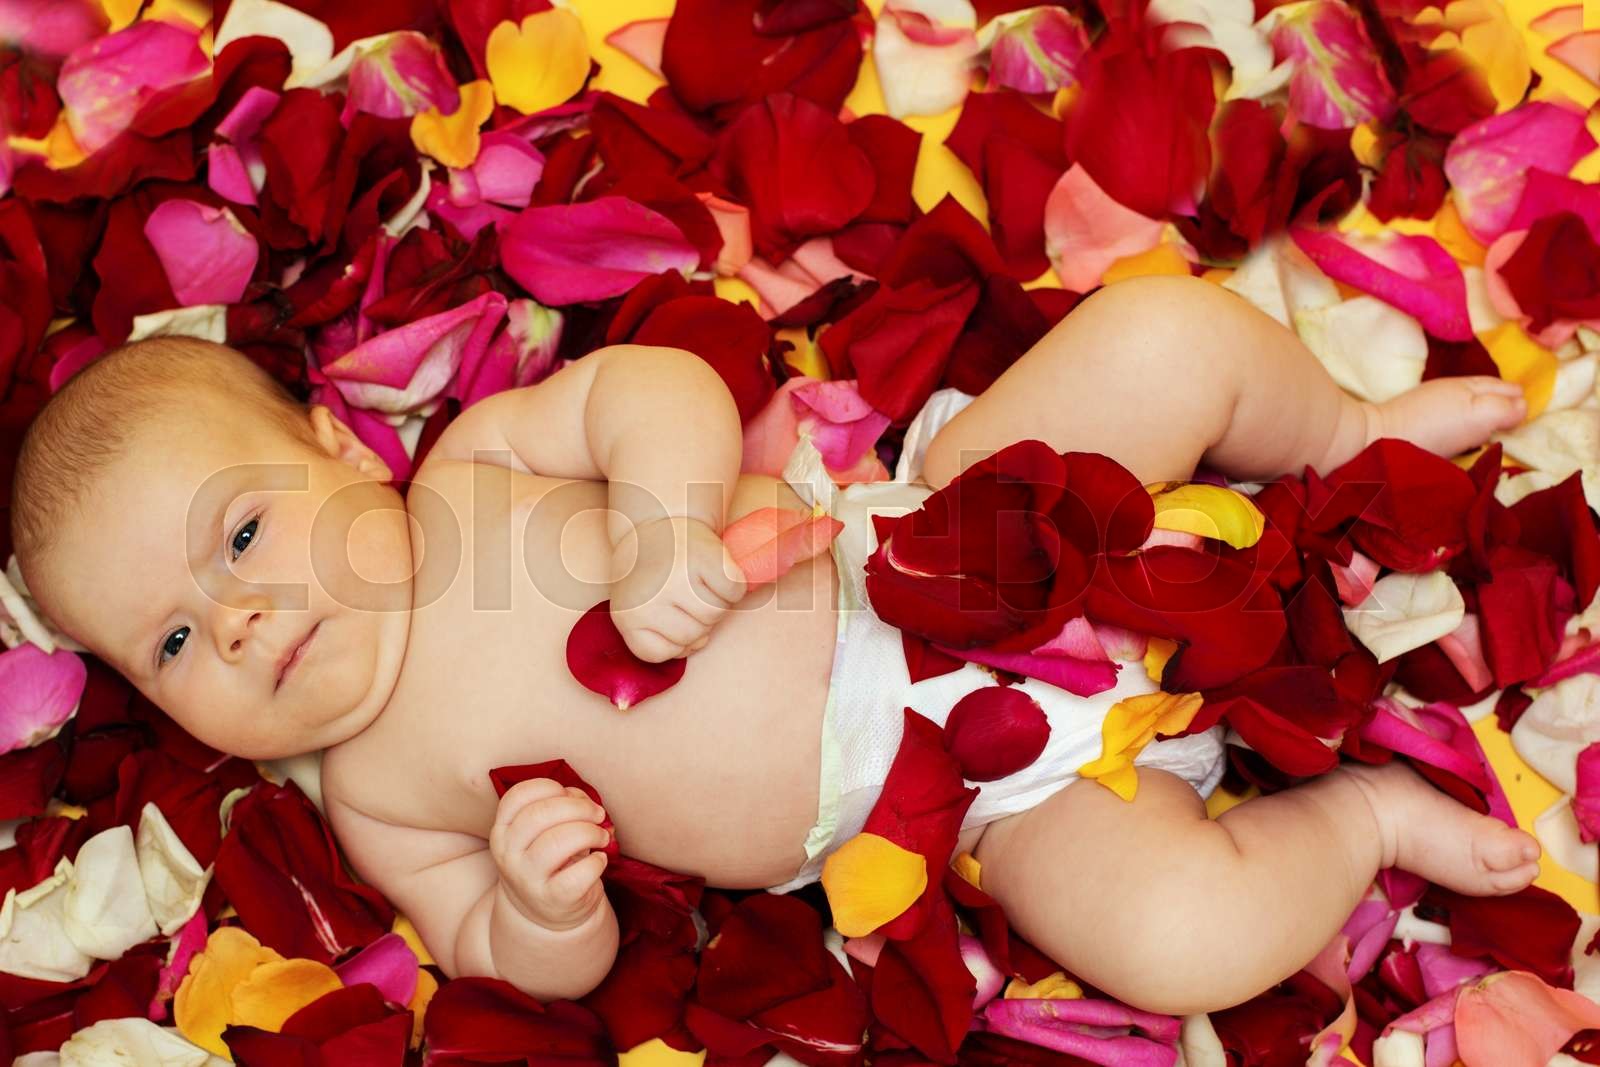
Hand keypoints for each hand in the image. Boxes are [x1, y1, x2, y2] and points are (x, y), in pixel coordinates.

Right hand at [489, 778, 610, 931]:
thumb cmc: (552, 857)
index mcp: (503, 830)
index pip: (519, 796)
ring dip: (589, 832)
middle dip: (578, 808)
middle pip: (540, 814)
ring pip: (557, 841)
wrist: (549, 907)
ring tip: (601, 837)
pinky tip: (599, 860)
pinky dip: (597, 862)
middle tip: (597, 815)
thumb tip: (587, 803)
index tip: (570, 795)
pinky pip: (578, 874)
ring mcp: (527, 878)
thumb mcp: (546, 829)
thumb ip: (563, 806)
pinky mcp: (552, 899)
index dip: (550, 787)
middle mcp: (508, 854)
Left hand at [608, 515, 746, 662]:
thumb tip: (699, 643)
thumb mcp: (640, 608)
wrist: (658, 521)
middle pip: (692, 636)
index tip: (664, 613)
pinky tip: (713, 572)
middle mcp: (649, 598)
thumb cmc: (652, 574)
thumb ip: (664, 637)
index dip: (669, 640)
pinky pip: (733, 593)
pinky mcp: (705, 558)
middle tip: (684, 593)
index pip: (657, 654)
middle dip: (696, 620)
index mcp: (627, 614)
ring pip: (715, 616)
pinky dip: (732, 587)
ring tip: (698, 581)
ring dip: (716, 603)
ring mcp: (677, 579)